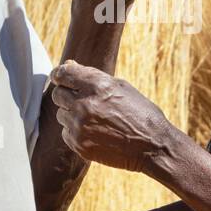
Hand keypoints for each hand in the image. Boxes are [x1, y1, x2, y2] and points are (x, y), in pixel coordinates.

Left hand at [49, 61, 175, 172]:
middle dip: (66, 95)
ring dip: (72, 114)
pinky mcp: (79, 145)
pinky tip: (94, 132)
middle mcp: (85, 104)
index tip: (60, 77)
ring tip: (94, 119)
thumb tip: (68, 64)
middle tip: (81, 100)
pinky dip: (76, 131)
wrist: (152, 146)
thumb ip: (92, 76)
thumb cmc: (139, 112)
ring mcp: (80, 126)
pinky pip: (66, 133)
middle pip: (58, 94)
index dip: (59, 74)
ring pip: (60, 115)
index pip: (63, 73)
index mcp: (97, 85)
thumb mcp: (120, 87)